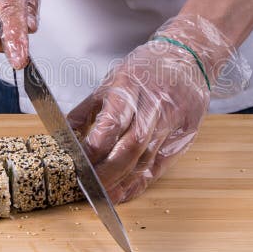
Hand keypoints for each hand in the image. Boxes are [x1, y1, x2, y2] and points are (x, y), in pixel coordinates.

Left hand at [68, 15, 249, 202]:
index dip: (94, 148)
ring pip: (147, 159)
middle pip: (131, 146)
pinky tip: (125, 192)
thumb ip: (87, 110)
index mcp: (130, 86)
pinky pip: (161, 165)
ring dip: (123, 181)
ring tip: (102, 195)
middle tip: (87, 185)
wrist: (188, 56)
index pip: (111, 124)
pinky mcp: (186, 134)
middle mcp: (154, 105)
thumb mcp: (110, 81)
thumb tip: (64, 137)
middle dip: (107, 171)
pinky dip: (141, 182)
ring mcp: (173, 121)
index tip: (78, 162)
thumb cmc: (145, 69)